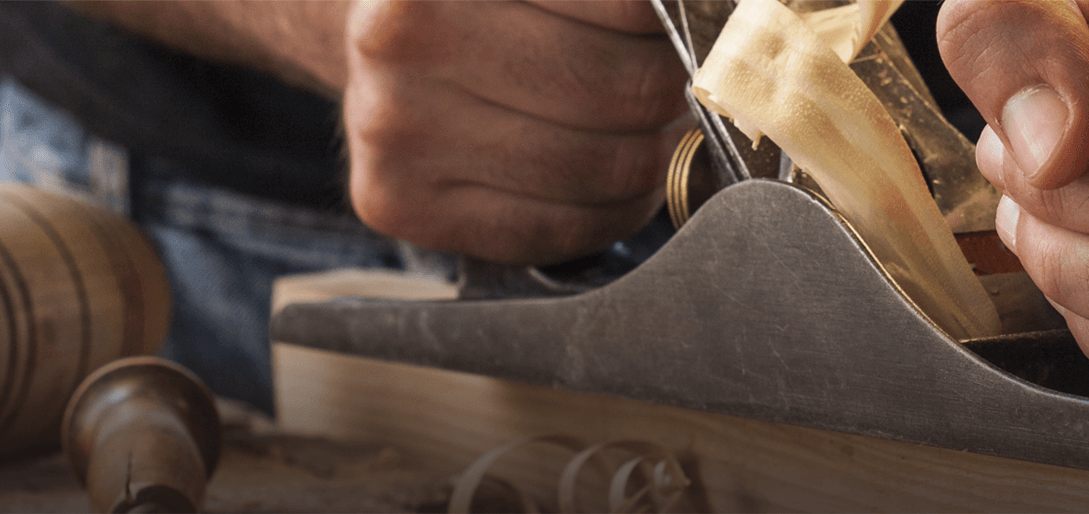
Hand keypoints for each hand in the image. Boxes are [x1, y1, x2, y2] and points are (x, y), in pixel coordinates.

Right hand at [342, 0, 689, 264]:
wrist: (367, 35)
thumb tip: (720, 17)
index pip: (634, 8)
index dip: (686, 20)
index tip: (705, 25)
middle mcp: (405, 40)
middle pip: (623, 89)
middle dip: (676, 89)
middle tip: (689, 79)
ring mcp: (396, 130)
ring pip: (598, 168)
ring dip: (655, 156)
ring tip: (658, 128)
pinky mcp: (399, 202)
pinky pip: (552, 231)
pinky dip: (609, 212)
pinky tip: (616, 181)